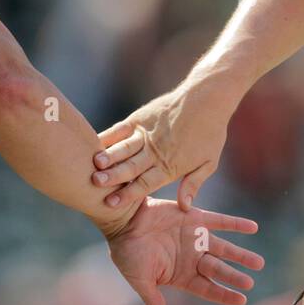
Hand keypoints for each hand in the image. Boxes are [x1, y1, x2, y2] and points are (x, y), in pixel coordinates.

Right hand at [92, 81, 234, 211]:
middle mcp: (155, 151)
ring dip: (109, 158)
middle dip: (113, 178)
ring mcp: (146, 134)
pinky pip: (120, 130)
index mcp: (170, 165)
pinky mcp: (140, 118)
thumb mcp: (208, 162)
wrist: (207, 97)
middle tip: (96, 185)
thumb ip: (193, 184)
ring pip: (123, 149)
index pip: (146, 183)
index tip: (112, 204)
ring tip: (94, 166)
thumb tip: (184, 207)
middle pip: (131, 167)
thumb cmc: (210, 132)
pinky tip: (93, 144)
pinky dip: (107, 137)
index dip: (128, 194)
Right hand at [104, 198, 263, 304]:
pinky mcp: (195, 217)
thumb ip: (153, 299)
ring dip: (241, 254)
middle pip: (219, 269)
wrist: (123, 219)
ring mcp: (195, 237)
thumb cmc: (127, 251)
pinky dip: (236, 224)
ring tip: (259, 262)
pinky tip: (253, 227)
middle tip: (250, 282)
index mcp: (180, 274)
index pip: (207, 288)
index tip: (242, 299)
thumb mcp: (140, 279)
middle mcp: (191, 257)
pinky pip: (221, 221)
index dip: (224, 294)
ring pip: (224, 248)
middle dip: (235, 276)